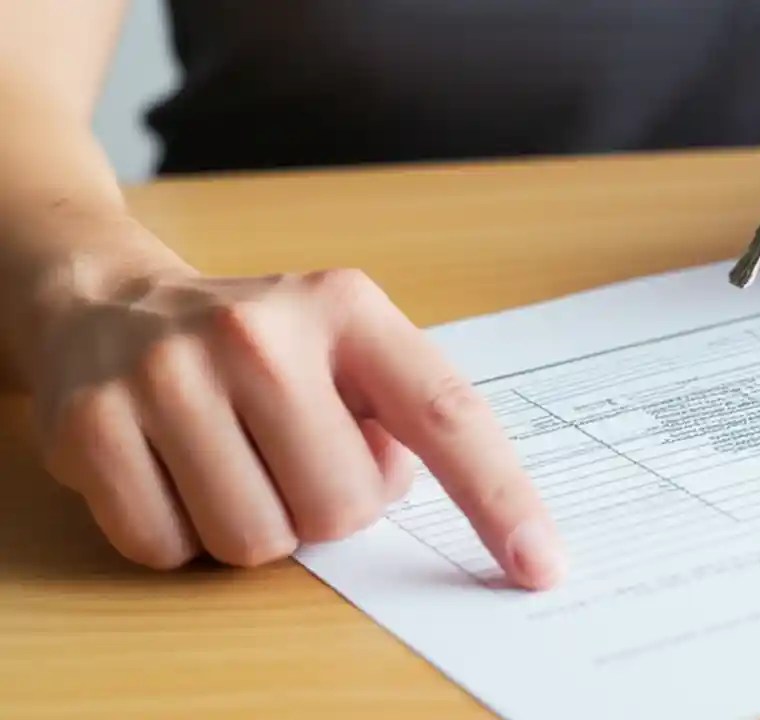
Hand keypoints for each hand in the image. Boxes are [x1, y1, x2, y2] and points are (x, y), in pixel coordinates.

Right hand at [27, 236, 563, 588]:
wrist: (112, 304)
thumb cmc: (259, 348)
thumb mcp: (348, 350)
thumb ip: (404, 421)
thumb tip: (421, 504)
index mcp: (348, 309)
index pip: (445, 414)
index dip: (499, 497)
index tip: (540, 562)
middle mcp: (259, 332)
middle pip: (342, 510)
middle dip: (327, 511)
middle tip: (290, 458)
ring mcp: (168, 375)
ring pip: (256, 542)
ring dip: (255, 527)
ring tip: (231, 460)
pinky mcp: (91, 424)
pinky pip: (168, 549)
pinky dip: (181, 536)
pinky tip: (172, 472)